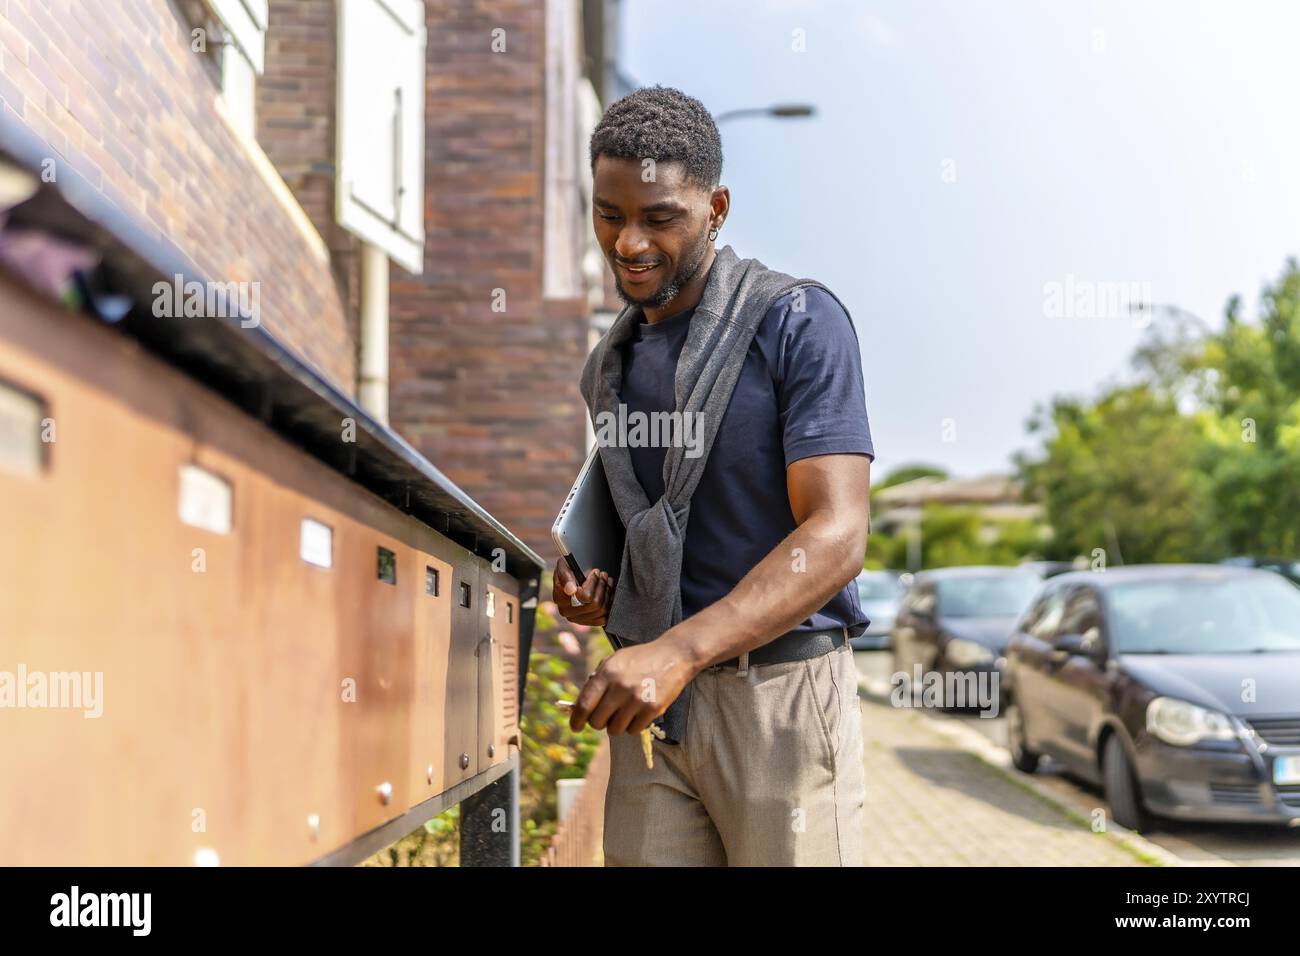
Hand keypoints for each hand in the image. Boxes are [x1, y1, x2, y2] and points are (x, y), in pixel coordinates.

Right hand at [552, 558, 612, 626]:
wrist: (572, 575)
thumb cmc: (568, 568)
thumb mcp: (564, 565)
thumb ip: (566, 576)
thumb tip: (571, 590)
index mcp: (560, 599)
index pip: (586, 596)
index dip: (594, 582)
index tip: (595, 572)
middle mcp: (567, 612)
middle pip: (595, 604)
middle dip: (602, 586)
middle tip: (603, 575)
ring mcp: (578, 619)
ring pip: (602, 610)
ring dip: (607, 593)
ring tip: (606, 581)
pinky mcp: (588, 622)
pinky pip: (604, 618)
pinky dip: (609, 604)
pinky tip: (607, 592)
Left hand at [569, 634, 697, 735]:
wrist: (673, 655)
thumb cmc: (640, 659)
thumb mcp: (614, 661)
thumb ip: (597, 681)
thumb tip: (579, 707)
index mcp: (607, 673)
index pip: (584, 705)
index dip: (576, 720)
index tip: (575, 727)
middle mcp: (620, 687)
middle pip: (597, 721)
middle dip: (598, 722)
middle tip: (605, 717)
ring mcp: (637, 699)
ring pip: (615, 730)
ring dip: (616, 726)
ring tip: (624, 713)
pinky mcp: (653, 709)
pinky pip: (633, 730)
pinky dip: (633, 726)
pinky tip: (638, 713)